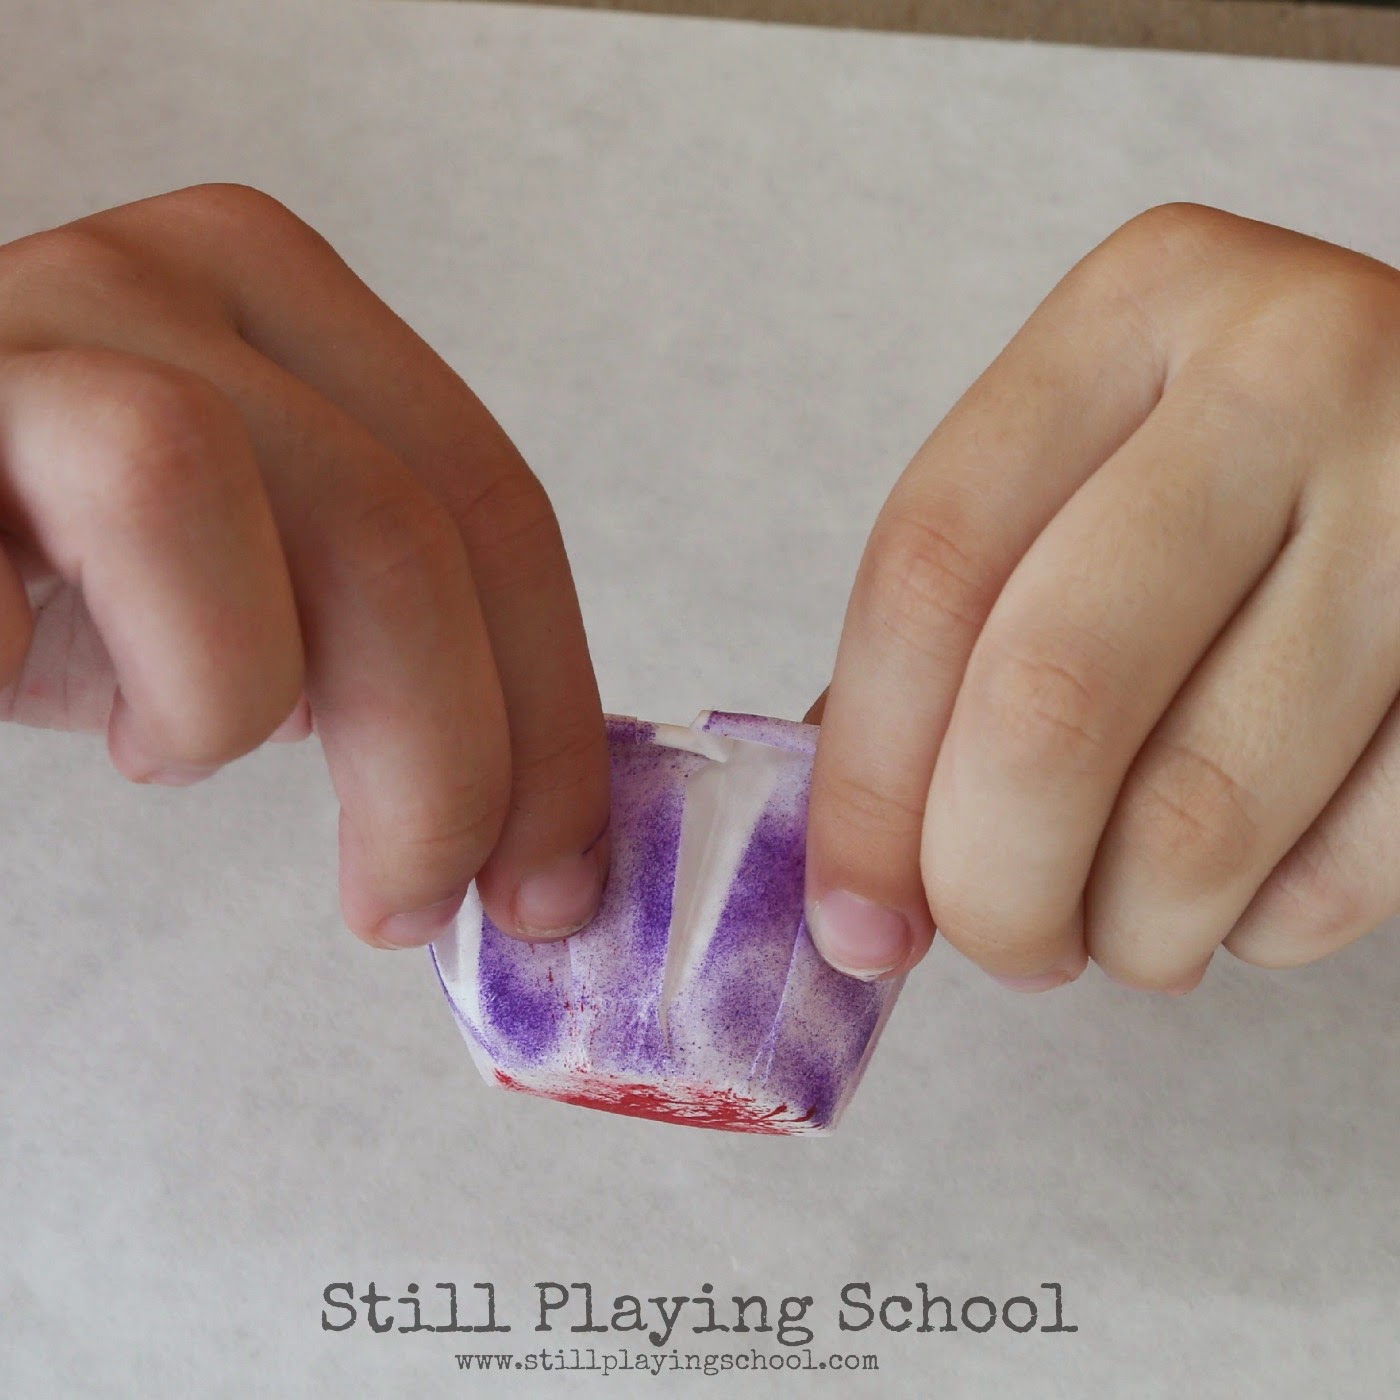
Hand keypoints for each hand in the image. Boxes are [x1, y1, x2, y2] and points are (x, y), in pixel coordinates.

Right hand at [0, 185, 610, 947]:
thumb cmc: (40, 551)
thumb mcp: (240, 571)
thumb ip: (372, 634)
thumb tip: (519, 822)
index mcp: (283, 299)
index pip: (489, 505)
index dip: (552, 714)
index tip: (554, 875)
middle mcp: (160, 277)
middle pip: (385, 520)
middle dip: (441, 761)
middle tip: (410, 902)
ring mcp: (16, 329)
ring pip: (184, 479)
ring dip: (213, 691)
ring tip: (159, 745)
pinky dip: (12, 657)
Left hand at [802, 203, 1399, 993]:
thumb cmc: (1235, 488)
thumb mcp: (1086, 482)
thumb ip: (958, 637)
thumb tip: (852, 870)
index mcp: (1135, 309)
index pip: (931, 569)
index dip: (862, 782)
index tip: (851, 920)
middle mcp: (1292, 369)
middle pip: (1051, 696)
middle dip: (991, 884)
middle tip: (998, 943)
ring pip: (1201, 817)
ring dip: (1129, 927)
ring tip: (1119, 917)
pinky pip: (1346, 870)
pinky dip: (1263, 926)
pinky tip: (1247, 884)